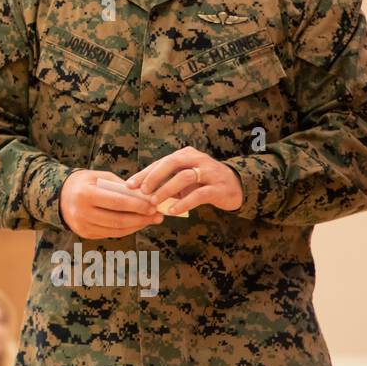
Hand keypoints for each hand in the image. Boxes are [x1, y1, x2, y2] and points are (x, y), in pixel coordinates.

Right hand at [60, 169, 162, 238]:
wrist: (60, 195)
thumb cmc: (84, 182)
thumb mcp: (100, 177)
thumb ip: (120, 187)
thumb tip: (145, 197)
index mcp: (85, 194)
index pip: (116, 203)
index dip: (137, 205)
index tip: (153, 205)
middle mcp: (82, 212)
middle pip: (118, 220)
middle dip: (141, 218)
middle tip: (157, 215)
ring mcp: (82, 226)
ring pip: (116, 230)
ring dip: (137, 226)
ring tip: (151, 220)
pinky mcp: (85, 234)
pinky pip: (110, 234)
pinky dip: (126, 230)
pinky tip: (137, 223)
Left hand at [125, 146, 241, 215]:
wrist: (237, 187)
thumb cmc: (204, 183)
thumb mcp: (185, 180)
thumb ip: (167, 183)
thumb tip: (142, 195)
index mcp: (186, 154)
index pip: (161, 162)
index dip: (144, 173)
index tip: (129, 185)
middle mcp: (197, 159)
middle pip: (172, 163)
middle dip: (154, 177)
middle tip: (142, 191)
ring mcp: (209, 172)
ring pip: (184, 177)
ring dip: (167, 189)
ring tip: (154, 202)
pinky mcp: (218, 187)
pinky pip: (199, 194)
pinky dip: (184, 202)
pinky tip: (173, 211)